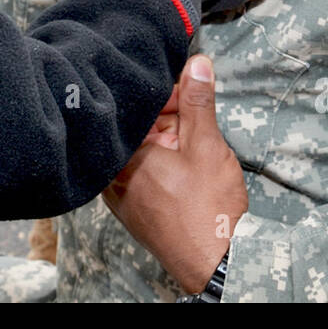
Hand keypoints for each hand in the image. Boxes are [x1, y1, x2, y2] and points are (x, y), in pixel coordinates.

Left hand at [104, 55, 247, 293]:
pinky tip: (184, 167)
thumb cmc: (208, 211)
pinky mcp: (132, 208)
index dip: (164, 94)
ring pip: (140, 148)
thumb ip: (198, 101)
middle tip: (196, 122)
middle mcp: (112, 174)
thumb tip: (197, 64)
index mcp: (122, 155)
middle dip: (168, 116)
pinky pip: (141, 171)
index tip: (188, 92)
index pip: (134, 106)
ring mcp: (120, 193)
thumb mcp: (207, 144)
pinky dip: (162, 161)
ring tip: (192, 146)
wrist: (215, 264)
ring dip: (168, 139)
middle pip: (136, 126)